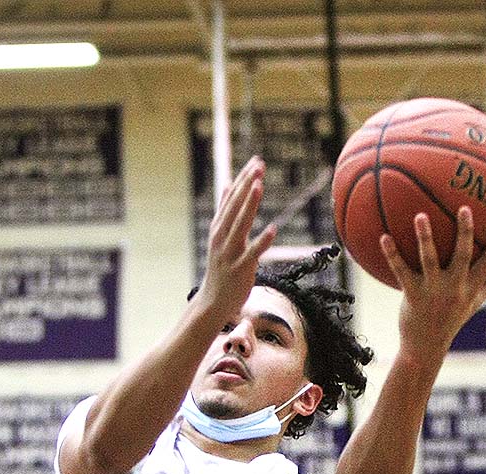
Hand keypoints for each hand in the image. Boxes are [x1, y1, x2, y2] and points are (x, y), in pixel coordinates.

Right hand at [199, 155, 277, 319]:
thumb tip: (227, 185)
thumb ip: (224, 212)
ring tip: (258, 185)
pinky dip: (262, 241)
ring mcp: (230, 253)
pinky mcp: (240, 268)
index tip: (256, 161)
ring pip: (241, 225)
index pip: (231, 198)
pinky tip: (273, 229)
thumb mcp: (220, 237)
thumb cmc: (221, 268)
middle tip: (258, 165)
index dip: (243, 179)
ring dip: (249, 204)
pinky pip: (253, 253)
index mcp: (219, 228)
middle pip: (235, 207)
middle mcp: (222, 237)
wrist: (213, 301)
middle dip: (246, 185)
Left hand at [381, 206, 485, 370]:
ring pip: (430, 259)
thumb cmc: (449, 323)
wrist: (425, 347)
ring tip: (420, 216)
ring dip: (424, 237)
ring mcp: (432, 291)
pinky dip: (391, 254)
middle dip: (465, 231)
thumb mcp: (472, 306)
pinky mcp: (412, 295)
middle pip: (463, 255)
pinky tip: (383, 237)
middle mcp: (454, 288)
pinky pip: (401, 270)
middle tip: (464, 208)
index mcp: (470, 288)